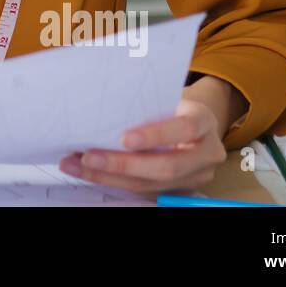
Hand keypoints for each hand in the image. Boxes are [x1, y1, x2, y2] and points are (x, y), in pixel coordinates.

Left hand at [58, 96, 227, 195]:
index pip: (184, 129)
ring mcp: (197, 175)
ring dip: (110, 177)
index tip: (124, 139)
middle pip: (167, 166)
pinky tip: (90, 172)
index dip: (155, 136)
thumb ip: (145, 104)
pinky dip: (114, 181)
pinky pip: (145, 190)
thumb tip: (98, 108)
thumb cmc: (171, 104)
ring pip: (152, 184)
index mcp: (203, 120)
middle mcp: (207, 152)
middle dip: (124, 164)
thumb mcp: (167, 96)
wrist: (194, 121)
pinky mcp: (180, 189)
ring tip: (78, 166)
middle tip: (89, 157)